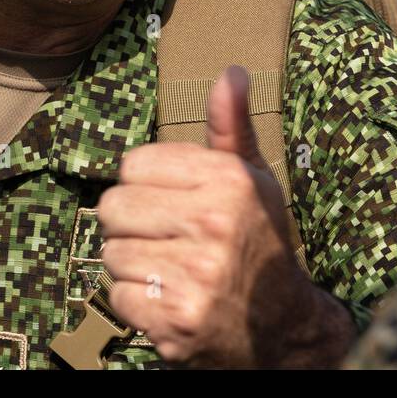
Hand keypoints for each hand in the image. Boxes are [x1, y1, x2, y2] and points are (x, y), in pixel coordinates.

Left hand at [99, 65, 340, 365]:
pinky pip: (118, 296)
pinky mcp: (177, 318)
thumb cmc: (259, 242)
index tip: (170, 201)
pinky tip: (167, 298)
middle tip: (163, 238)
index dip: (145, 184)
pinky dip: (137, 302)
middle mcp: (214, 222)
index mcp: (228, 180)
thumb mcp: (254, 179)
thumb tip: (231, 72)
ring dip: (132, 265)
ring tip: (168, 268)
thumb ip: (232, 127)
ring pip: (112, 253)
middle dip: (130, 225)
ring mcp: (196, 273)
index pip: (134, 164)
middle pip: (113, 207)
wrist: (284, 325)